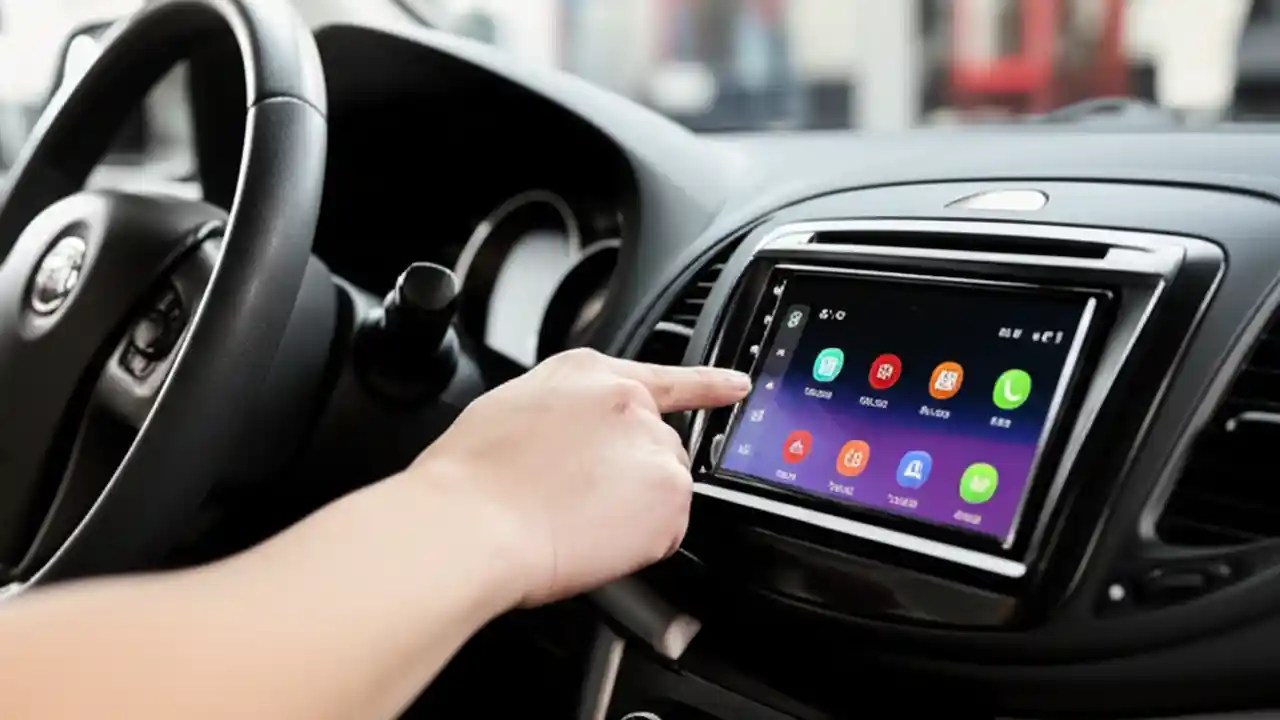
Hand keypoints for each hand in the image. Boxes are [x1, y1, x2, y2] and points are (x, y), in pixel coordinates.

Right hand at [400, 348, 749, 606]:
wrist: (473, 521)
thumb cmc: (473, 477)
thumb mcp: (514, 410)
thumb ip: (564, 412)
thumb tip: (575, 439)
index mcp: (589, 374)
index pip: (663, 376)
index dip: (708, 384)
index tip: (737, 386)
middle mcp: (630, 402)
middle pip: (659, 445)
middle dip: (632, 477)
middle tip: (578, 503)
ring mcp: (654, 448)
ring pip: (663, 489)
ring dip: (635, 510)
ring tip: (576, 522)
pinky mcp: (669, 496)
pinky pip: (665, 531)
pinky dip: (639, 545)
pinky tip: (593, 541)